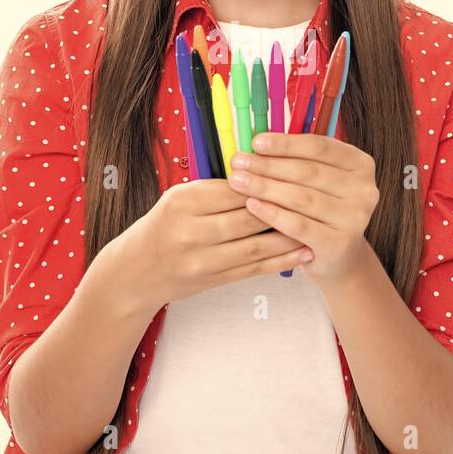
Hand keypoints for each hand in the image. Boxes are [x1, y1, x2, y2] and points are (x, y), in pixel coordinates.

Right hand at [101, 178, 313, 316]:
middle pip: (248, 218)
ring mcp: (201, 260)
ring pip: (255, 246)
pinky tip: (303, 254)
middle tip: (314, 199)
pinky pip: (253, 269)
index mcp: (183, 202)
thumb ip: (216, 188)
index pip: (234, 189)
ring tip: (315, 226)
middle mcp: (191, 231)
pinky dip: (281, 262)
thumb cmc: (164, 225)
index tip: (293, 175)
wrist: (137, 271)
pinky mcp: (212, 281)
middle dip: (282, 208)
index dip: (265, 182)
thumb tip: (263, 171)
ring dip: (289, 237)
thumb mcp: (179, 197)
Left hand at [226, 132, 378, 284]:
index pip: (320, 147)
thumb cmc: (320, 210)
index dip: (285, 143)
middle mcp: (365, 190)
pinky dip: (272, 213)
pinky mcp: (340, 243)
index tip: (255, 142)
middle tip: (238, 162)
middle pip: (308, 172)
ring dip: (265, 187)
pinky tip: (252, 205)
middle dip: (268, 165)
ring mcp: (355, 218)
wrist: (338, 256)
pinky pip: (299, 225)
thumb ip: (296, 159)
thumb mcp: (317, 180)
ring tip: (238, 181)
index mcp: (360, 164)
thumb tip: (256, 143)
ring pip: (302, 198)